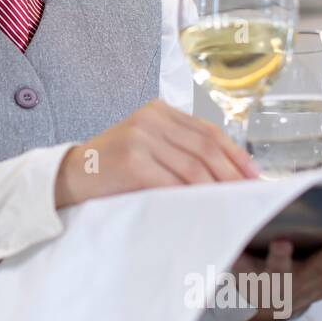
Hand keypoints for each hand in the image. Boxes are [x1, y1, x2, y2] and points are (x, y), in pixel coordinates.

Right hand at [54, 99, 258, 208]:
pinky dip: (191, 197)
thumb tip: (226, 173)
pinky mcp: (132, 161)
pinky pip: (172, 182)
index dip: (235, 154)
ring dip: (216, 189)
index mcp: (158, 111)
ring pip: (193, 166)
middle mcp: (150, 118)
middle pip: (205, 148)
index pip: (208, 131)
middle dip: (231, 175)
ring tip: (229, 205)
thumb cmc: (112, 168)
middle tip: (247, 196)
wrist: (68, 176)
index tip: (253, 176)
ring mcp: (140, 138)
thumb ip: (178, 149)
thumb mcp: (146, 146)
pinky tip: (201, 209)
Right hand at [232, 232, 321, 320]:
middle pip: (318, 270)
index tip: (280, 242)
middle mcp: (301, 283)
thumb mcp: (240, 262)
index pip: (274, 266)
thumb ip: (235, 246)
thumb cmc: (255, 273)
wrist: (270, 303)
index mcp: (273, 275)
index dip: (278, 255)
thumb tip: (222, 220)